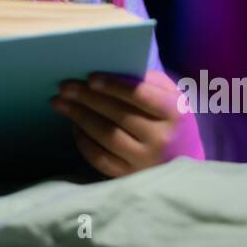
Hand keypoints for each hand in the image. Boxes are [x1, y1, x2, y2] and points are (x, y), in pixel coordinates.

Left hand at [50, 69, 203, 175]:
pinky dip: (84, 141)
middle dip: (87, 98)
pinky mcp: (130, 176)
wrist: (186, 162)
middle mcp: (161, 138)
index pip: (140, 95)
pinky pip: (100, 158)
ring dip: (79, 117)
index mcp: (175, 112)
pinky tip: (74, 126)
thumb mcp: (172, 97)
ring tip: (59, 103)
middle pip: (118, 115)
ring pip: (106, 136)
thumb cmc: (172, 121)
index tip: (90, 78)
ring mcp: (145, 160)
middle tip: (64, 87)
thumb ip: (148, 81)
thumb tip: (110, 70)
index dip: (114, 85)